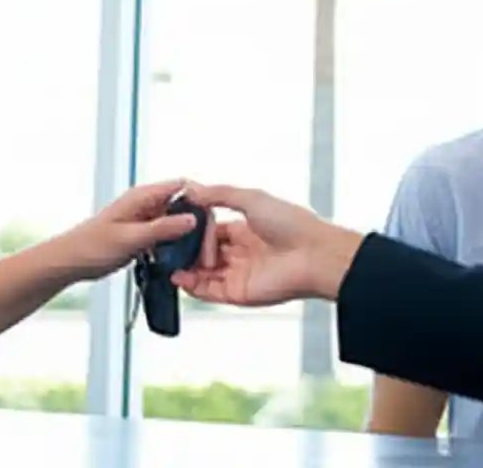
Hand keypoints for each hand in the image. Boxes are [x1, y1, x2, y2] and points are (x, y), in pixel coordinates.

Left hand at [50, 179, 199, 280]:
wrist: (69, 262)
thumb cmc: (90, 247)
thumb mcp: (130, 238)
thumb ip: (162, 228)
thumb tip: (192, 218)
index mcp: (143, 196)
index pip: (183, 186)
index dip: (201, 200)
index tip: (210, 223)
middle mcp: (147, 203)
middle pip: (185, 205)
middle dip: (197, 225)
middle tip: (204, 250)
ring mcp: (146, 218)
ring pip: (178, 222)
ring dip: (187, 238)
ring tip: (194, 258)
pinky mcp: (144, 233)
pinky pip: (168, 236)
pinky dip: (175, 247)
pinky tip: (177, 262)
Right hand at [171, 183, 363, 305]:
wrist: (314, 255)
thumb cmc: (292, 224)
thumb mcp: (252, 198)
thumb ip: (219, 194)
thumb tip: (191, 189)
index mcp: (245, 230)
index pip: (210, 230)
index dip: (193, 229)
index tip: (175, 224)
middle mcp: (241, 253)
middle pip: (204, 253)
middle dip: (185, 250)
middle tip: (169, 245)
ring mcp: (239, 274)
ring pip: (202, 274)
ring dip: (184, 268)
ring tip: (168, 261)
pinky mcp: (238, 293)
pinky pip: (209, 292)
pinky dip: (191, 286)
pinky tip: (179, 276)